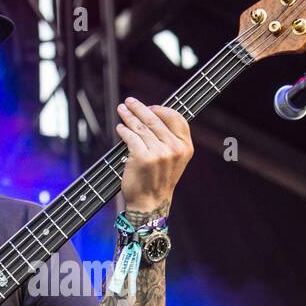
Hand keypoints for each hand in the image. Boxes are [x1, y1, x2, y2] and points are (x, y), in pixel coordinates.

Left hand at [115, 97, 191, 212]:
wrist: (150, 203)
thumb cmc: (158, 180)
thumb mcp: (174, 160)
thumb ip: (169, 139)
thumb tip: (153, 115)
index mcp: (185, 147)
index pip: (176, 118)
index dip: (161, 109)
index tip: (150, 107)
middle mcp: (174, 149)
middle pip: (155, 119)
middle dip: (139, 108)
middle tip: (129, 102)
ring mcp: (159, 153)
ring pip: (141, 127)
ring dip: (128, 116)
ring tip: (122, 110)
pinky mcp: (143, 158)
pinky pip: (131, 137)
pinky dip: (123, 130)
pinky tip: (120, 127)